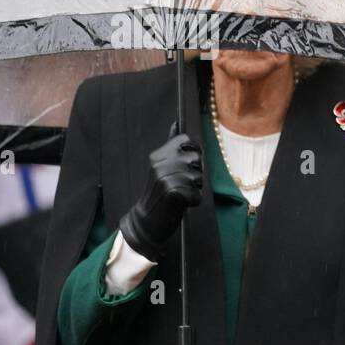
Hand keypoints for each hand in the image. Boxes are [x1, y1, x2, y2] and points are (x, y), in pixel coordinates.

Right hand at [119, 123, 202, 260]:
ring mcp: (165, 178)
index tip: (187, 165)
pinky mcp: (172, 193)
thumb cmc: (159, 194)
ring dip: (194, 189)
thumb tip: (177, 123)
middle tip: (181, 184)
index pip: (186, 140)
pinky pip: (197, 195)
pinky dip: (193, 202)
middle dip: (195, 173)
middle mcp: (160, 164)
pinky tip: (180, 204)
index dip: (193, 152)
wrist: (145, 220)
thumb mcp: (162, 167)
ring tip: (179, 194)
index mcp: (158, 155)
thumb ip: (171, 147)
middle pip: (196, 158)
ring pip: (198, 178)